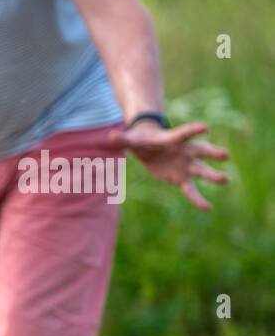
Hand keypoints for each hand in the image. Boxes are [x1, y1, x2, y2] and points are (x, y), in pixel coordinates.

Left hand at [108, 121, 229, 210]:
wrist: (147, 148)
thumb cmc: (141, 140)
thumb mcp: (131, 140)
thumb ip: (123, 139)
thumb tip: (110, 137)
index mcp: (172, 139)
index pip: (184, 133)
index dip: (193, 130)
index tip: (205, 127)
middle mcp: (184, 151)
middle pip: (200, 151)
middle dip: (212, 153)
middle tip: (225, 155)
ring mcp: (185, 165)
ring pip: (201, 170)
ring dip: (212, 175)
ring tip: (225, 179)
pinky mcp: (181, 178)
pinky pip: (190, 190)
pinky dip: (197, 199)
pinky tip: (207, 208)